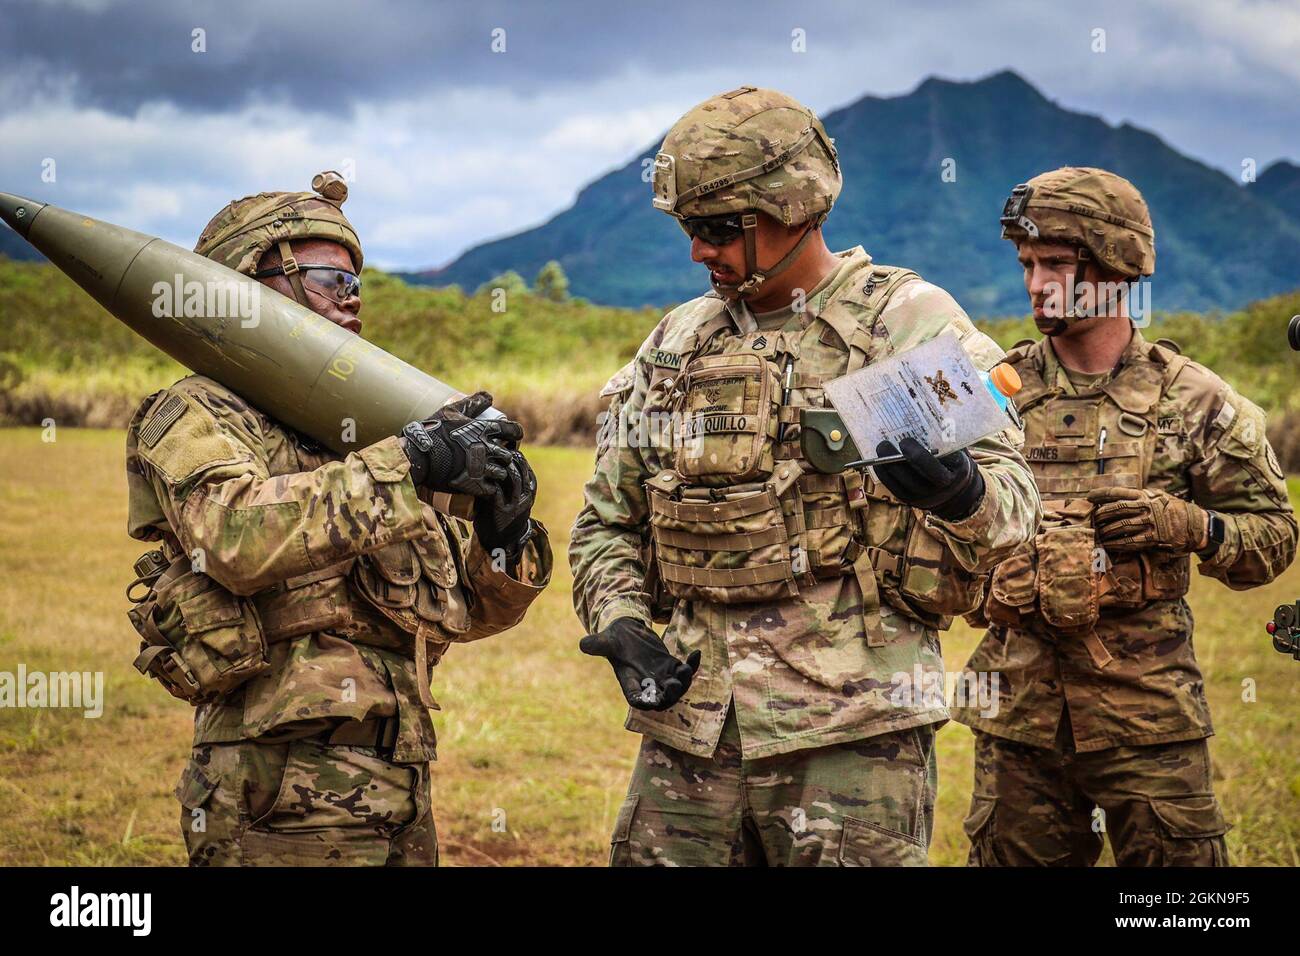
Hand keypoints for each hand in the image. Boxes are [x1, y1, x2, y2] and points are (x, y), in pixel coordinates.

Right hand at [400, 391, 523, 496]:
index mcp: (484, 429)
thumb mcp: (451, 412)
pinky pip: (493, 489)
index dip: (515, 435)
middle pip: (509, 454)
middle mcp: (486, 448)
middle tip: (499, 457)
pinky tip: (485, 486)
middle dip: (506, 456)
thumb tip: (490, 396)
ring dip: (499, 473)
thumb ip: (471, 403)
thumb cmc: (433, 431)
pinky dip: (491, 488)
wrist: (418, 456)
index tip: (510, 438)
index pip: (514, 431)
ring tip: (490, 472)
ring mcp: (481, 468)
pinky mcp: (474, 484)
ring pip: (503, 473)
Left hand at [474, 450, 537, 563]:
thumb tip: (494, 456)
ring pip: (512, 477)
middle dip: (507, 455)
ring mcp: (516, 503)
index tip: (501, 445)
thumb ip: (506, 479)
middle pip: (521, 468)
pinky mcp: (503, 510)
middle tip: (492, 446)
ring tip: (485, 456)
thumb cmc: (502, 512)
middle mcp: (526, 495)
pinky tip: (478, 473)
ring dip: (499, 465)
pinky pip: (497, 491)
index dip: (513, 454)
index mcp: (529, 489)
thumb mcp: (510, 495)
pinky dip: (488, 481)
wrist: (501, 539)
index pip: (525, 466)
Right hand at [579, 617, 700, 710]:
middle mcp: (648, 684)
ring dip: (685, 681)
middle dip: (671, 695)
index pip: (638, 700)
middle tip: (675, 683)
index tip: (653, 699)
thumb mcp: (605, 641)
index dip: (646, 702)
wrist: (626, 632)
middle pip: (663, 699)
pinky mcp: (671, 666)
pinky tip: (696, 653)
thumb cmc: (613, 639)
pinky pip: (686, 670)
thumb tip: (583, 644)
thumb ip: (597, 645)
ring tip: (686, 667)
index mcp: (630, 683)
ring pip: (678, 687)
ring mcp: (662, 677)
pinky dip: (693, 665)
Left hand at [873, 437, 985, 520]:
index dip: (916, 455)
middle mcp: (937, 492)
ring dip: (886, 467)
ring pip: (900, 484)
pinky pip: (894, 489)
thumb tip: (923, 419)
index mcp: (952, 477)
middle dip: (895, 460)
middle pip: (911, 477)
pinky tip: (878, 463)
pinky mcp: (911, 501)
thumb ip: (944, 440)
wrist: (960, 492)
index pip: (932, 468)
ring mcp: (923, 499)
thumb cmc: (956, 463)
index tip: (904, 441)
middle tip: (883, 444)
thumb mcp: (957, 453)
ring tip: (880, 450)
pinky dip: (885, 476)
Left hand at [1088, 487, 1207, 552]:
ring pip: (1122, 526)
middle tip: (1091, 519)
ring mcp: (1150, 523)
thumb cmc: (1175, 510)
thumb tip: (1123, 496)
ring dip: (1106, 530)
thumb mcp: (1160, 496)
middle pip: (1117, 509)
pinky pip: (1131, 542)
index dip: (1102, 494)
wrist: (1197, 525)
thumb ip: (1143, 495)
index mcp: (1146, 496)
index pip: (1119, 493)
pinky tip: (1108, 545)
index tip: (1089, 496)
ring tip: (1096, 533)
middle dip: (1101, 514)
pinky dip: (1117, 544)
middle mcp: (1147, 508)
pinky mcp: (1154, 538)